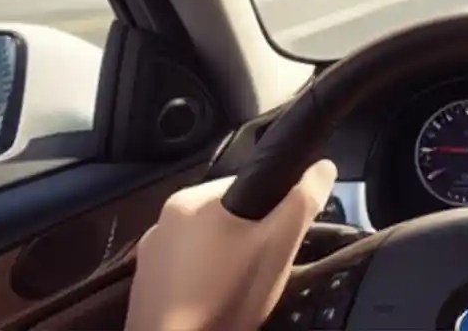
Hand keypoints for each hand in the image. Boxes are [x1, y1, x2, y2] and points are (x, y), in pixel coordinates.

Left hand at [125, 160, 336, 330]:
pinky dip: (201, 278)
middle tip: (263, 266)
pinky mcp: (144, 282)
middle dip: (248, 236)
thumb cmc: (227, 293)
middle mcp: (164, 216)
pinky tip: (213, 300)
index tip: (280, 238)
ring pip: (204, 243)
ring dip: (223, 257)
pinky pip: (184, 268)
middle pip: (225, 216)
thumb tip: (323, 167)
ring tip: (238, 287)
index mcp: (193, 197)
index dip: (272, 210)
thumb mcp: (277, 247)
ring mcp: (150, 252)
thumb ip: (301, 203)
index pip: (247, 186)